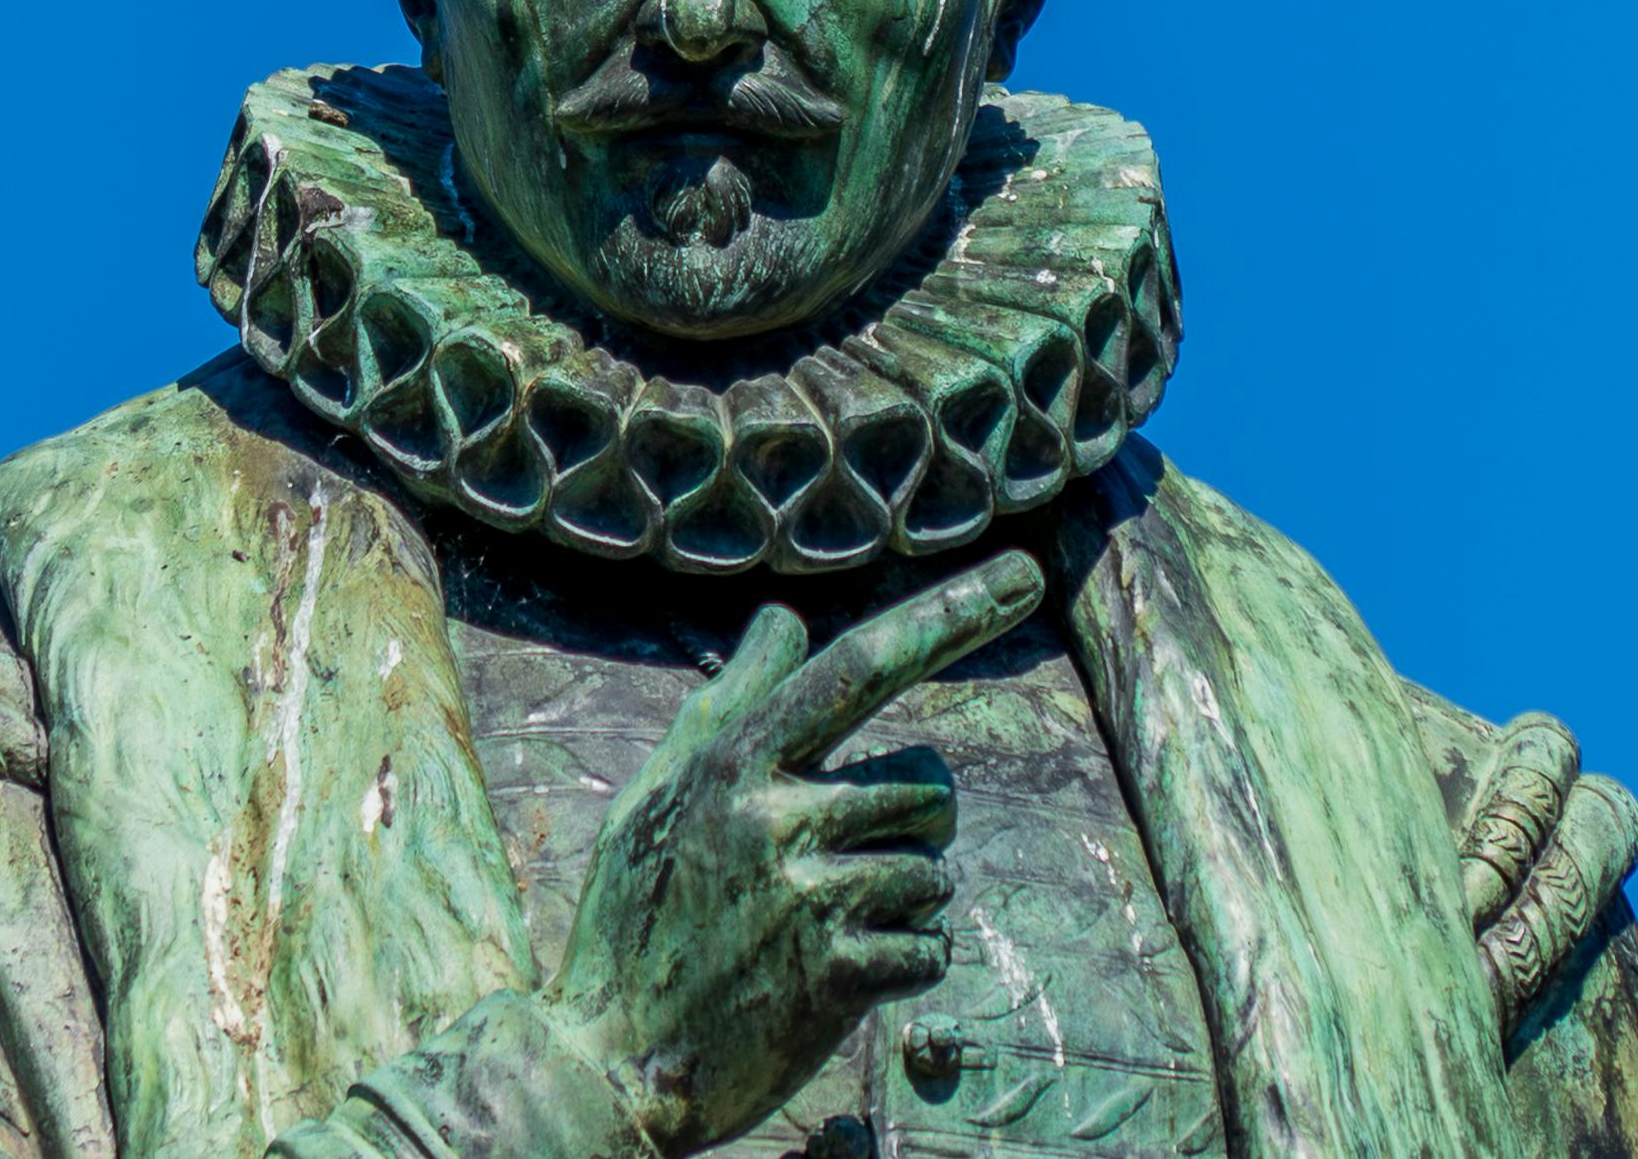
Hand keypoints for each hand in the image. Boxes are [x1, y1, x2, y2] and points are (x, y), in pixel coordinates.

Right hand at [540, 551, 1045, 1153]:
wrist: (610, 1065)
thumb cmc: (634, 921)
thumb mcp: (657, 796)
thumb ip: (727, 706)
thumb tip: (784, 621)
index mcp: (734, 761)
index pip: (861, 666)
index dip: (949, 615)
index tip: (1027, 573)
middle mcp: (775, 815)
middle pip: (925, 786)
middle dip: (905, 829)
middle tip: (834, 874)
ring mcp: (808, 896)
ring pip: (934, 870)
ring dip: (902, 903)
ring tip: (821, 930)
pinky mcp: (836, 975)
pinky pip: (930, 946)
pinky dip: (902, 965)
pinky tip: (838, 980)